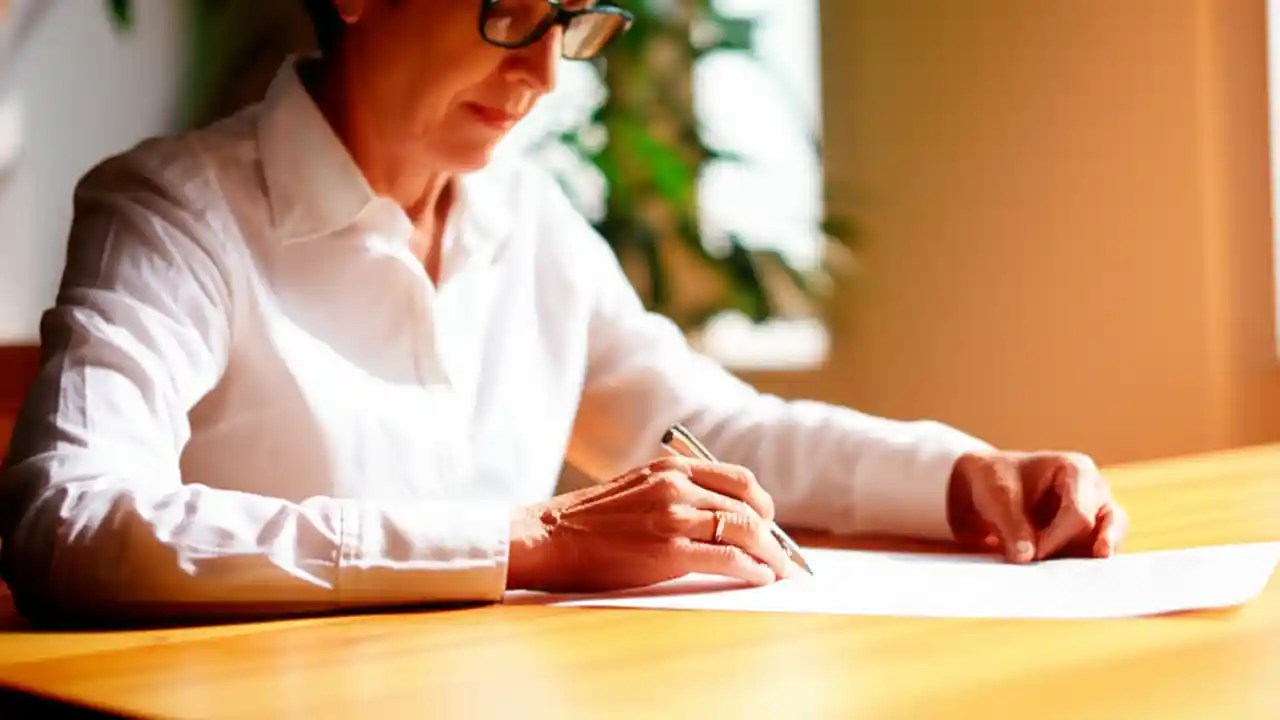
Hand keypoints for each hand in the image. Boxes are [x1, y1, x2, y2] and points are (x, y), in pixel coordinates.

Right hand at [507, 457, 792, 591]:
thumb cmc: (590, 520)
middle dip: (774, 534)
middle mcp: (677, 487)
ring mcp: (673, 518)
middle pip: (749, 505)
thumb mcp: (638, 487)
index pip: (740, 480)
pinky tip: (759, 578)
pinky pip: (728, 559)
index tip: (772, 526)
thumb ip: (677, 492)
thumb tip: (720, 514)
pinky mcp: (668, 552)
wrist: (548, 537)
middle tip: (783, 555)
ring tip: (778, 572)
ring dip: (771, 555)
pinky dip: (752, 569)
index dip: (764, 505)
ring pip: (745, 531)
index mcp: (671, 468)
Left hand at [947, 451, 1127, 562]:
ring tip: (1061, 577)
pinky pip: (1098, 555)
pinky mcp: (1092, 535)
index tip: (1031, 555)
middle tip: (1065, 573)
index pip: (1079, 514)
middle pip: (1106, 527)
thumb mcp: (997, 495)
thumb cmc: (995, 481)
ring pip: (1109, 544)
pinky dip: (1082, 566)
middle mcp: (1096, 490)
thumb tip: (1026, 557)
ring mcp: (1098, 513)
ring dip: (1085, 562)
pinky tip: (1062, 577)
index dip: (1056, 539)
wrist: (988, 487)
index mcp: (1077, 469)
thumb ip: (1013, 525)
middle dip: (1084, 551)